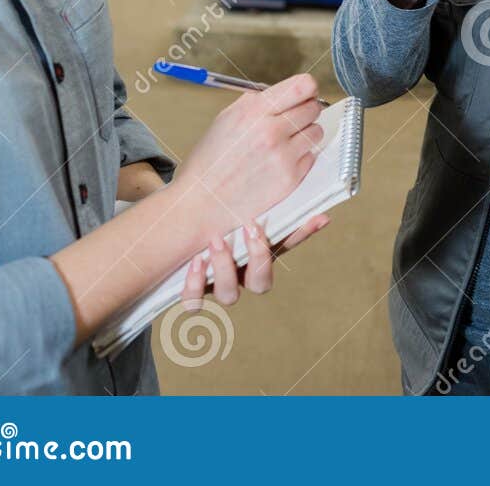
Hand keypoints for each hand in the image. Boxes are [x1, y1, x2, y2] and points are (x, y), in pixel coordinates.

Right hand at [171, 74, 324, 239]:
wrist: (202, 201)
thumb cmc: (210, 162)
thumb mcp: (226, 119)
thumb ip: (256, 102)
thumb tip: (285, 93)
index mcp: (253, 112)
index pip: (301, 86)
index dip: (308, 88)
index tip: (307, 92)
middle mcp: (271, 131)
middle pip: (313, 108)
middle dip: (307, 110)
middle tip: (296, 117)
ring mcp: (283, 155)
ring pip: (316, 132)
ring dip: (306, 133)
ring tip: (287, 140)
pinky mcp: (290, 177)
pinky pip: (311, 156)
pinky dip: (301, 156)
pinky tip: (281, 160)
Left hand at [179, 214, 330, 309]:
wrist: (177, 228)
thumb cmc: (213, 219)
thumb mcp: (238, 209)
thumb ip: (263, 201)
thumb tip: (304, 186)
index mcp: (260, 256)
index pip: (287, 246)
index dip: (302, 233)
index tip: (313, 215)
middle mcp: (243, 276)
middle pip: (261, 283)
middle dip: (258, 257)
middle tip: (249, 226)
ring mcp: (219, 286)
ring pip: (230, 295)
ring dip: (225, 268)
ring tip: (215, 240)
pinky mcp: (194, 292)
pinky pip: (195, 302)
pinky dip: (195, 285)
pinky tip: (196, 262)